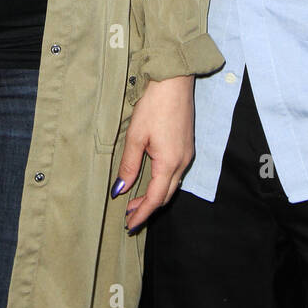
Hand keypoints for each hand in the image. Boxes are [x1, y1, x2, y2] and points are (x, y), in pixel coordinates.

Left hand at [111, 74, 193, 231]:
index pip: (156, 199)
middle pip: (166, 195)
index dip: (142, 214)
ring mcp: (187, 154)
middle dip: (148, 208)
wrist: (175, 81)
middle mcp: (182, 162)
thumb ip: (129, 166)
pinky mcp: (187, 146)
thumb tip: (120, 190)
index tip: (130, 225)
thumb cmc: (154, 105)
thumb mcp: (136, 136)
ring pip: (172, 185)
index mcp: (169, 163)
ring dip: (155, 196)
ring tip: (136, 201)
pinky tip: (151, 181)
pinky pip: (176, 173)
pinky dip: (163, 183)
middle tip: (129, 217)